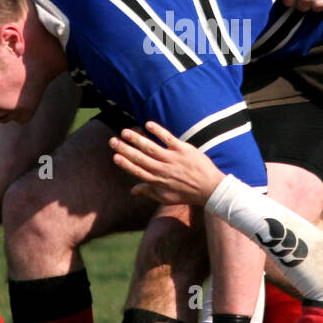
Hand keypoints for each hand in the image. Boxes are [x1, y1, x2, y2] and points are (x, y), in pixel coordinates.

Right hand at [109, 121, 225, 206]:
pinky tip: (148, 125)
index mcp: (157, 181)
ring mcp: (172, 159)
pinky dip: (158, 131)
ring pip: (151, 147)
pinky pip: (168, 138)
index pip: (137, 171)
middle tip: (113, 141)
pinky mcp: (183, 150)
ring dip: (137, 139)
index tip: (115, 156)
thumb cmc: (187, 194)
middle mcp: (162, 169)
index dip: (125, 163)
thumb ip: (148, 192)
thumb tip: (132, 191)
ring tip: (125, 132)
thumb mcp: (166, 197)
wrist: (210, 189)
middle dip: (125, 149)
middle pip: (140, 158)